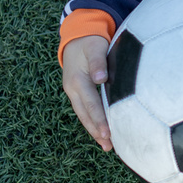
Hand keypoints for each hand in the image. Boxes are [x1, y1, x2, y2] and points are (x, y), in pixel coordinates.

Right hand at [62, 36, 112, 150]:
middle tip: (109, 146)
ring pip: (84, 114)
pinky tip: (101, 131)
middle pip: (85, 115)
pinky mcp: (78, 91)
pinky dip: (93, 121)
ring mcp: (74, 91)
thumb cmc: (90, 41)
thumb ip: (99, 62)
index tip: (108, 133)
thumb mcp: (95, 48)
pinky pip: (85, 109)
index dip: (99, 119)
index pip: (91, 104)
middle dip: (96, 131)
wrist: (77, 35)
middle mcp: (73, 89)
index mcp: (77, 81)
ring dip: (94, 130)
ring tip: (107, 145)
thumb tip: (100, 78)